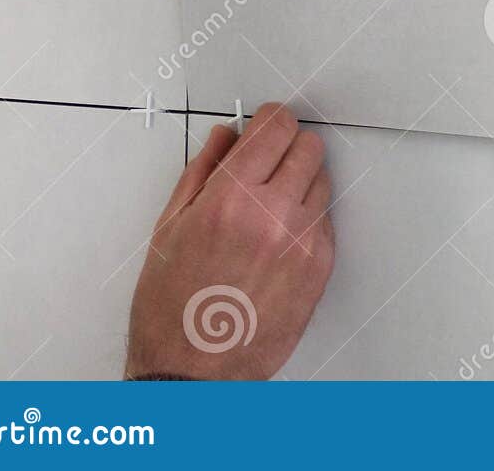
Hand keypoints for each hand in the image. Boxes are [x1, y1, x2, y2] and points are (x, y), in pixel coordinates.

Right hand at [124, 104, 334, 379]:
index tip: (266, 124)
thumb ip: (201, 172)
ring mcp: (302, 242)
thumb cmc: (171, 308)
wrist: (193, 373)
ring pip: (322, 180)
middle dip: (287, 147)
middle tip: (267, 164)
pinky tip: (277, 240)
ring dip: (300, 182)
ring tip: (268, 208)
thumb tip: (226, 135)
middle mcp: (273, 215)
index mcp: (230, 199)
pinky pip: (325, 220)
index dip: (270, 120)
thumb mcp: (168, 230)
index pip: (275, 128)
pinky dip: (306, 219)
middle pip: (308, 146)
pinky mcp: (320, 267)